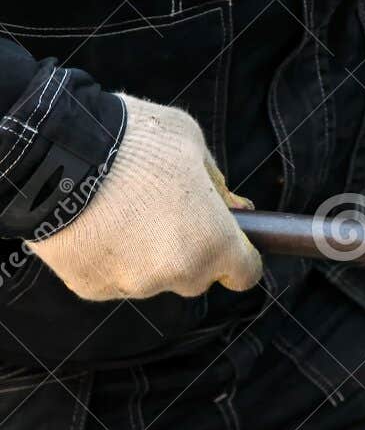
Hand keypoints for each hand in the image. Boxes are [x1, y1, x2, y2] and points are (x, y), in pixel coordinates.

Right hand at [28, 95, 262, 300]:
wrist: (56, 152)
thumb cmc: (133, 142)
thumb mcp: (191, 144)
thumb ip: (219, 185)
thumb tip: (237, 208)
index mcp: (215, 243)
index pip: (245, 274)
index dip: (238, 257)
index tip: (227, 242)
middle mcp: (180, 273)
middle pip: (197, 277)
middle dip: (189, 252)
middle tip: (164, 213)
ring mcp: (135, 284)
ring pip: (153, 278)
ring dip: (147, 256)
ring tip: (122, 213)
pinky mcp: (94, 288)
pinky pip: (112, 278)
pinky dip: (109, 259)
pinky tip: (96, 225)